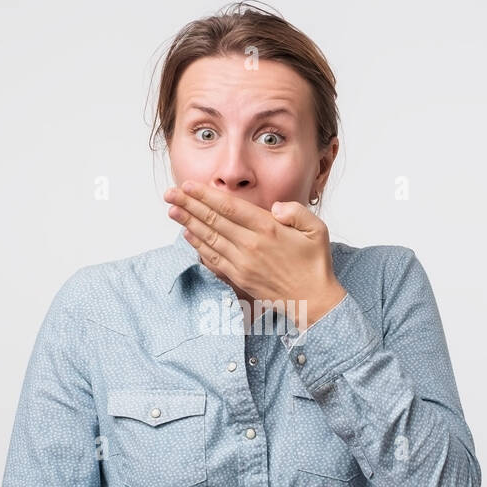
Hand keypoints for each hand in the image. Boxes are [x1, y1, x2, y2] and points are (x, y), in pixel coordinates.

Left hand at [164, 181, 346, 330]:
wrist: (313, 301)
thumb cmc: (315, 263)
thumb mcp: (317, 229)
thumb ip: (296, 211)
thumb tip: (274, 206)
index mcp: (268, 230)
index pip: (229, 207)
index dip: (206, 195)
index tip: (189, 185)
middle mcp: (251, 246)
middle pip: (213, 220)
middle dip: (188, 204)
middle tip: (169, 192)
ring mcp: (242, 264)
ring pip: (209, 239)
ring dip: (188, 222)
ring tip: (172, 209)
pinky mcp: (239, 278)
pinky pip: (213, 259)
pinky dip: (198, 246)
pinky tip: (188, 235)